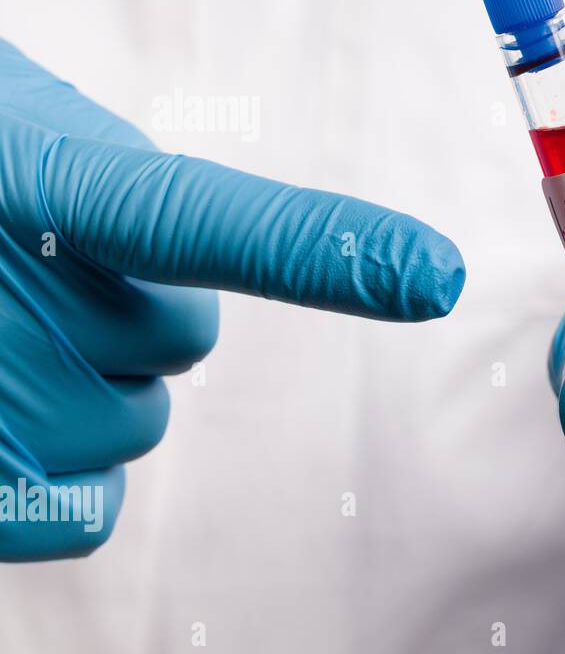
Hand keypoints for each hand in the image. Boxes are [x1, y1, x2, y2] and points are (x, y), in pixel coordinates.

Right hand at [0, 40, 463, 559]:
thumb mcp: (27, 146)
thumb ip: (110, 201)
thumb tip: (161, 280)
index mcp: (46, 184)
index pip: (205, 221)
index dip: (324, 247)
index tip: (435, 275)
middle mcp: (23, 292)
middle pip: (171, 340)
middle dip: (118, 309)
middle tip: (21, 263)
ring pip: (127, 416)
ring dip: (75, 379)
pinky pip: (73, 507)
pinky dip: (58, 486)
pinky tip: (26, 444)